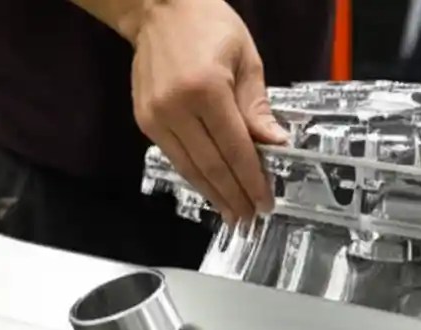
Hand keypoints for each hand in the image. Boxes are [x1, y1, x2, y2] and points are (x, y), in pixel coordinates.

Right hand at [128, 0, 284, 220]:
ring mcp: (155, 115)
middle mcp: (176, 107)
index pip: (235, 147)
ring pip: (189, 167)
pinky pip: (174, 156)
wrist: (159, 7)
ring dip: (213, 194)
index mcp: (206, 89)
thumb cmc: (210, 26)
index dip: (251, 179)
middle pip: (210, 164)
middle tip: (250, 217)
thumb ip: (257, 107)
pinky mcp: (144, 119)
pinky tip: (210, 189)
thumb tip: (275, 145)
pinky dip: (194, 176)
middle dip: (233, 195)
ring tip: (232, 213)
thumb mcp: (246, 60)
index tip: (265, 202)